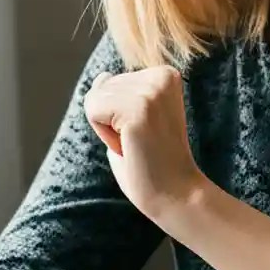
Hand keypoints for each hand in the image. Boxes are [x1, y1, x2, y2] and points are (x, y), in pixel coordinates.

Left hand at [83, 65, 207, 220]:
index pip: (110, 82)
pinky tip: (132, 147)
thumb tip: (101, 75)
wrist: (177, 195)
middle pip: (100, 87)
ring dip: (108, 131)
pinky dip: (105, 137)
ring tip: (137, 145)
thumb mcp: (132, 119)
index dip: (117, 116)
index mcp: (165, 74)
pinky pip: (93, 112)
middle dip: (110, 121)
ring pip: (94, 99)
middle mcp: (162, 75)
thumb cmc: (153, 164)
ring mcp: (152, 91)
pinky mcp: (139, 108)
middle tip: (141, 142)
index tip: (144, 133)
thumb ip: (117, 96)